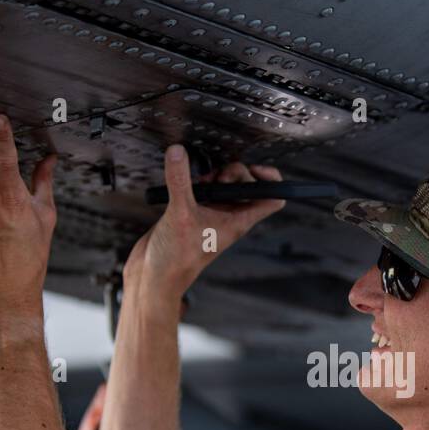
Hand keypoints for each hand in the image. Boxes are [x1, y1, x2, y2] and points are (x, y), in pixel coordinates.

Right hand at [124, 144, 283, 304]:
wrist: (156, 276)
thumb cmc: (177, 260)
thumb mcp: (180, 214)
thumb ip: (180, 180)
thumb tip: (178, 153)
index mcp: (238, 221)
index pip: (272, 199)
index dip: (270, 180)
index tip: (253, 168)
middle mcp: (229, 217)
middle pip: (246, 185)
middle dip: (233, 172)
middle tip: (215, 178)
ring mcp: (212, 215)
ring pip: (225, 186)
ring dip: (214, 176)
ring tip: (198, 182)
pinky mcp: (194, 212)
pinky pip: (203, 189)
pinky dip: (196, 181)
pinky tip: (183, 184)